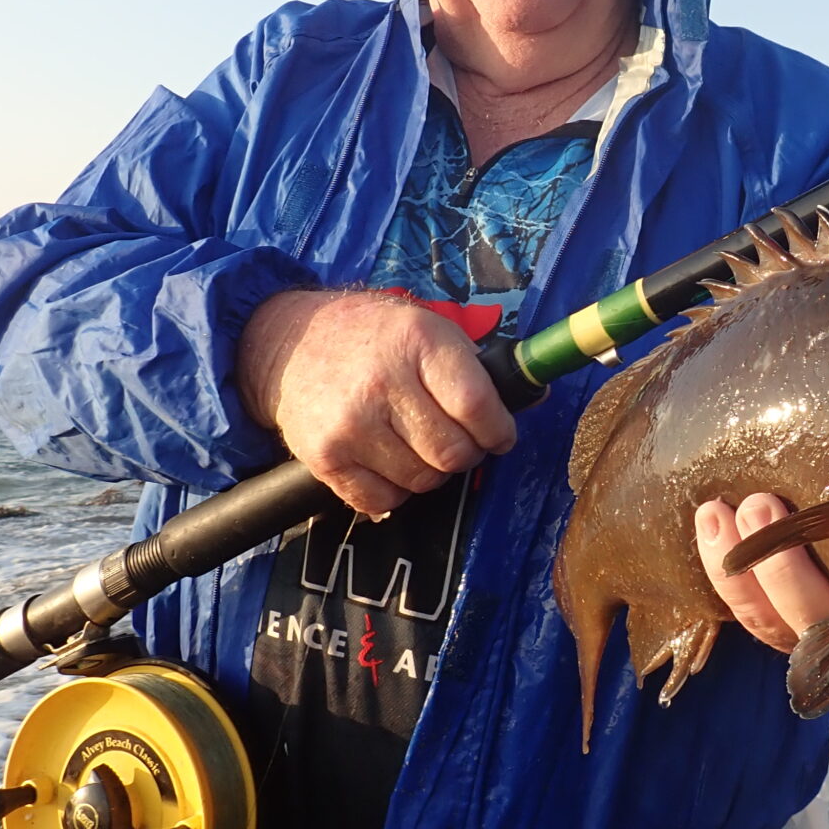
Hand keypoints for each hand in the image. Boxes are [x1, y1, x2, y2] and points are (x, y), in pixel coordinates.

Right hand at [237, 289, 515, 515]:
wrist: (290, 343)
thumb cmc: (374, 337)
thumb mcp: (429, 327)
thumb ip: (479, 365)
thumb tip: (537, 394)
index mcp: (419, 342)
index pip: (477, 407)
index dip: (498, 431)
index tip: (498, 434)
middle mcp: (383, 383)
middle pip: (452, 453)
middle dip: (466, 454)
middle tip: (457, 441)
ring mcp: (351, 424)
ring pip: (422, 480)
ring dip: (430, 471)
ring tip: (416, 443)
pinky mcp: (325, 458)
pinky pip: (384, 501)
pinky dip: (395, 490)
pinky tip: (387, 460)